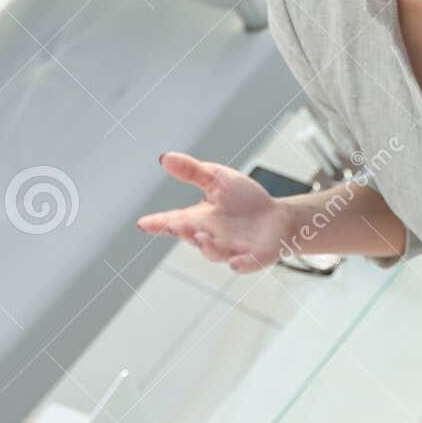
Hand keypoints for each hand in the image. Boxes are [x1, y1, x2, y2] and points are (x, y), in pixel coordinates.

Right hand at [136, 152, 291, 272]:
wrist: (278, 217)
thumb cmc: (244, 200)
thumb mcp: (218, 180)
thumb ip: (193, 172)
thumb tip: (164, 158)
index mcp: (199, 219)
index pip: (173, 221)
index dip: (158, 223)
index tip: (143, 224)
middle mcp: (211, 237)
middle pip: (193, 238)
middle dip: (185, 233)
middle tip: (176, 225)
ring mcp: (233, 249)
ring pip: (216, 253)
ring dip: (209, 247)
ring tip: (204, 237)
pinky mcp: (256, 257)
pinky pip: (246, 264)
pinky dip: (241, 264)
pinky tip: (237, 263)